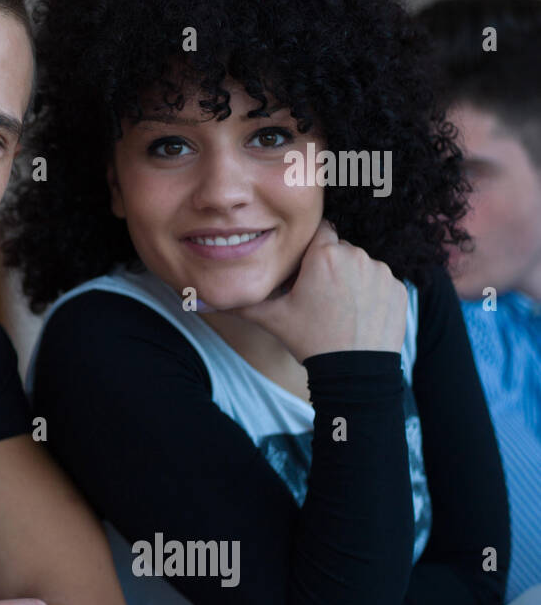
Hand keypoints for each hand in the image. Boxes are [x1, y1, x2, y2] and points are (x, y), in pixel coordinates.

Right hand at [231, 221, 406, 361]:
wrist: (355, 373)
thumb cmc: (311, 341)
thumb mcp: (271, 320)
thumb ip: (242, 302)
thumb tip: (206, 299)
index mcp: (323, 256)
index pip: (318, 231)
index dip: (309, 250)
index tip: (305, 270)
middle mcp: (356, 256)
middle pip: (338, 250)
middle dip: (329, 266)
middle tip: (318, 296)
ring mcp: (381, 272)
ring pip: (360, 266)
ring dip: (350, 280)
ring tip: (340, 309)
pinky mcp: (398, 288)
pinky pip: (380, 282)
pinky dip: (371, 294)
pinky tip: (359, 316)